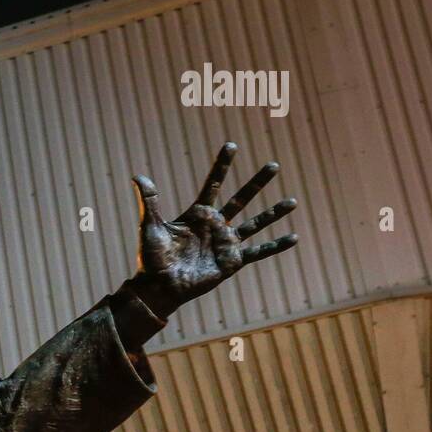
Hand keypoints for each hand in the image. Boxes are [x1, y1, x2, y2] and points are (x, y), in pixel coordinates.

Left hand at [128, 142, 297, 317]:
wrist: (159, 286)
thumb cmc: (152, 257)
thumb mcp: (150, 226)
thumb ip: (149, 201)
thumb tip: (137, 176)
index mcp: (197, 214)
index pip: (214, 183)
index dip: (222, 165)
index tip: (231, 145)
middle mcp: (215, 225)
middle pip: (242, 198)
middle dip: (257, 182)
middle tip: (273, 165)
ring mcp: (226, 242)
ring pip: (256, 223)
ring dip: (274, 212)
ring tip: (293, 201)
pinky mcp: (232, 260)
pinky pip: (259, 251)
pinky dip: (276, 245)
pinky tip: (294, 238)